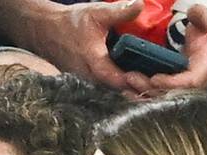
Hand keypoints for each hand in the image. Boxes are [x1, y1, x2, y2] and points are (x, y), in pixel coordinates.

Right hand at [27, 0, 158, 91]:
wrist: (46, 32)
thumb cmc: (71, 23)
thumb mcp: (96, 13)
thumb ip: (119, 12)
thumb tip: (140, 4)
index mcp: (93, 62)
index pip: (117, 80)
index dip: (135, 82)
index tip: (152, 78)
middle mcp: (90, 78)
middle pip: (119, 91)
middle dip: (138, 90)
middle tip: (160, 85)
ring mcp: (88, 82)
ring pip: (113, 92)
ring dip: (131, 90)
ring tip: (152, 84)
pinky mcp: (88, 82)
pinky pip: (107, 88)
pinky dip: (122, 86)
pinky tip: (136, 81)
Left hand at [132, 1, 206, 93]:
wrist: (206, 45)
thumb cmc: (206, 34)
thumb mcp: (206, 23)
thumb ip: (201, 17)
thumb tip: (194, 10)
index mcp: (204, 70)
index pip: (189, 82)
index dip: (171, 83)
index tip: (154, 79)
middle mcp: (192, 85)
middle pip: (170, 94)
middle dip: (149, 88)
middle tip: (130, 77)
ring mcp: (180, 89)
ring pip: (159, 97)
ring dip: (141, 92)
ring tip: (125, 81)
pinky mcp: (169, 89)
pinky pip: (154, 95)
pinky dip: (140, 93)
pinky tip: (125, 89)